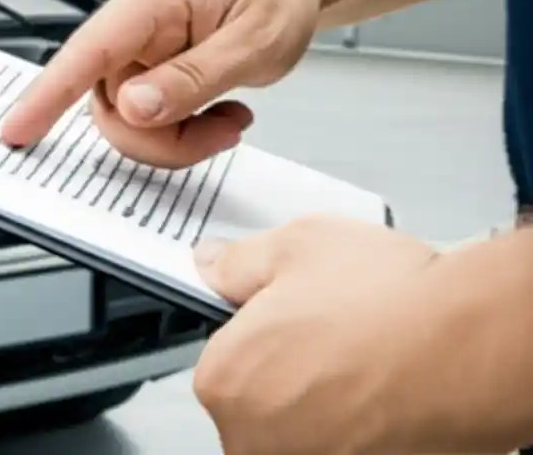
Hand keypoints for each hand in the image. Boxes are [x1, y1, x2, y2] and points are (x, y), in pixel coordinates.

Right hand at [2, 0, 325, 167]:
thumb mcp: (255, 40)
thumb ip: (194, 77)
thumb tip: (134, 107)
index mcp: (149, 2)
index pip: (85, 53)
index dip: (47, 95)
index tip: (17, 131)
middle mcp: (132, 27)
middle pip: (109, 105)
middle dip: (158, 138)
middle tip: (220, 133)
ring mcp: (137, 52)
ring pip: (126, 121)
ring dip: (176, 139)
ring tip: (229, 120)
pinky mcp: (148, 73)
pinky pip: (145, 121)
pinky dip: (182, 133)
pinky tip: (220, 114)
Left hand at [192, 215, 438, 454]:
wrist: (470, 347)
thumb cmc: (390, 303)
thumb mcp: (295, 246)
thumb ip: (238, 263)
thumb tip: (212, 266)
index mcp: (224, 380)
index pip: (225, 362)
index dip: (261, 336)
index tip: (291, 323)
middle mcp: (252, 436)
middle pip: (259, 402)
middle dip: (291, 373)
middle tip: (335, 340)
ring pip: (302, 431)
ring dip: (326, 405)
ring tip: (365, 365)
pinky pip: (344, 445)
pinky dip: (361, 428)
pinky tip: (384, 395)